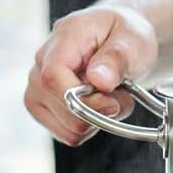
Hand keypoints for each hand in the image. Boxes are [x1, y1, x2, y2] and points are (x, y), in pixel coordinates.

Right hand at [24, 5, 157, 145]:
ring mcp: (39, 87)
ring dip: (98, 122)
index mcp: (64, 38)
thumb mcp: (134, 39)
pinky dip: (91, 129)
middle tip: (121, 95)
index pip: (52, 77)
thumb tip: (100, 79)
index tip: (112, 102)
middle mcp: (42, 62)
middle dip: (99, 112)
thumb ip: (117, 57)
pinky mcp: (44, 108)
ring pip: (66, 128)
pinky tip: (99, 107)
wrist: (123, 43)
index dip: (82, 100)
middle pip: (60, 107)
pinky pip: (68, 135)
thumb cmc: (127, 37)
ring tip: (111, 98)